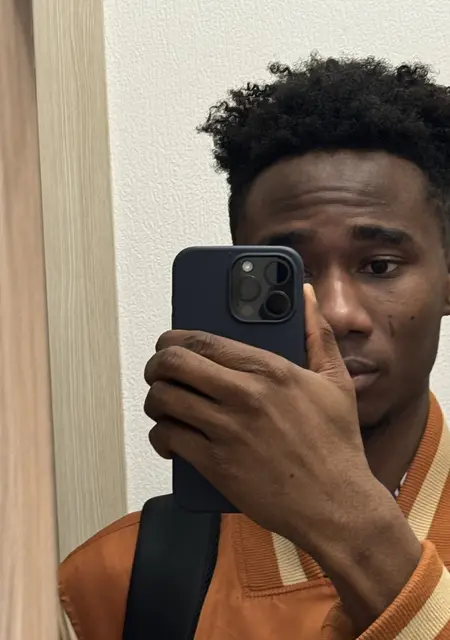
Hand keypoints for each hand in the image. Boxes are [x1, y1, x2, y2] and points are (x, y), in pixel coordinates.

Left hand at [144, 285, 381, 555]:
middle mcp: (244, 395)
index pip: (201, 340)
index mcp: (269, 369)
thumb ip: (317, 333)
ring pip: (163, 400)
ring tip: (164, 403)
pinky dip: (160, 435)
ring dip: (155, 400)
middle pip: (172, 364)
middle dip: (156, 365)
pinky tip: (169, 437)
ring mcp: (227, 430)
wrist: (336, 505)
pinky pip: (168, 438)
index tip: (169, 343)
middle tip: (160, 372)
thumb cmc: (336, 444)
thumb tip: (308, 294)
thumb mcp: (336, 381)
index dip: (173, 339)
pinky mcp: (216, 464)